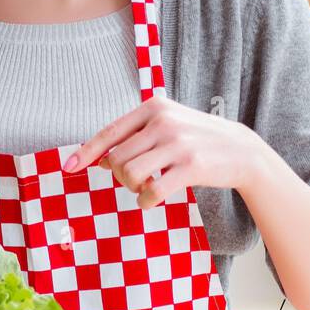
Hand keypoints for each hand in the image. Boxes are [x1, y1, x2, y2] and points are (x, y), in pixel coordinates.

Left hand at [63, 95, 263, 209]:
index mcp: (153, 107)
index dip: (86, 152)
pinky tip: (154, 199)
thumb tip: (97, 158)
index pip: (110, 133)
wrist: (242, 150)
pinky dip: (146, 201)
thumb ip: (134, 137)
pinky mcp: (191, 167)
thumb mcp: (166, 126)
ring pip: (129, 175)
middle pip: (116, 159)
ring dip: (132, 189)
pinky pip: (151, 191)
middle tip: (137, 179)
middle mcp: (163, 122)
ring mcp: (178, 143)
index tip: (68, 168)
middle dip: (119, 176)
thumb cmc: (197, 139)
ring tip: (147, 187)